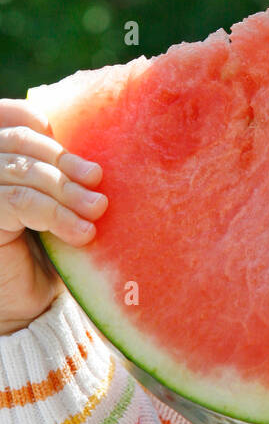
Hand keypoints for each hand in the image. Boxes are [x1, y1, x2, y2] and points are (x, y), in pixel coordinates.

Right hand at [0, 99, 107, 333]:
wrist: (28, 306)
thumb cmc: (49, 250)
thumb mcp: (61, 202)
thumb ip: (67, 173)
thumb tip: (103, 151)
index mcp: (2, 157)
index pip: (10, 116)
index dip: (37, 121)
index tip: (68, 143)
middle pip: (19, 142)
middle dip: (63, 160)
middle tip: (97, 184)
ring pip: (23, 172)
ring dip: (65, 189)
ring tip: (96, 209)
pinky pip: (20, 203)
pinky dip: (56, 213)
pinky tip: (82, 232)